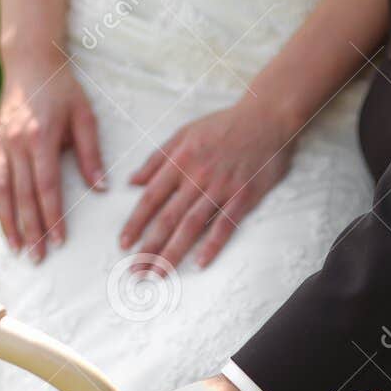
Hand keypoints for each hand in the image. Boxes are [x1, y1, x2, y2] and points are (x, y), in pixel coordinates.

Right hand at [0, 51, 105, 261]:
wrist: (30, 61)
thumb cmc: (64, 89)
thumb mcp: (85, 116)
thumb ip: (91, 154)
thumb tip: (101, 189)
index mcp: (41, 137)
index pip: (46, 186)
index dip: (52, 216)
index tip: (60, 241)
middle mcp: (18, 144)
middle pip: (23, 196)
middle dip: (32, 229)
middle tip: (39, 258)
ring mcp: (3, 145)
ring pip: (3, 192)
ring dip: (9, 224)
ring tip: (19, 250)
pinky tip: (6, 226)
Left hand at [120, 99, 295, 272]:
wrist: (266, 117)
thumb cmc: (224, 125)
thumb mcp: (184, 132)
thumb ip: (157, 158)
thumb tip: (132, 181)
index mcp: (180, 160)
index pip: (151, 197)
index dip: (135, 222)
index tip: (123, 243)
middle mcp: (197, 176)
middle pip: (167, 218)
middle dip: (149, 247)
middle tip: (136, 271)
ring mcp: (221, 187)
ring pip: (191, 225)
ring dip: (173, 252)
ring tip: (158, 274)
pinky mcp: (244, 196)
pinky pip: (226, 225)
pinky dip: (213, 244)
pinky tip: (200, 263)